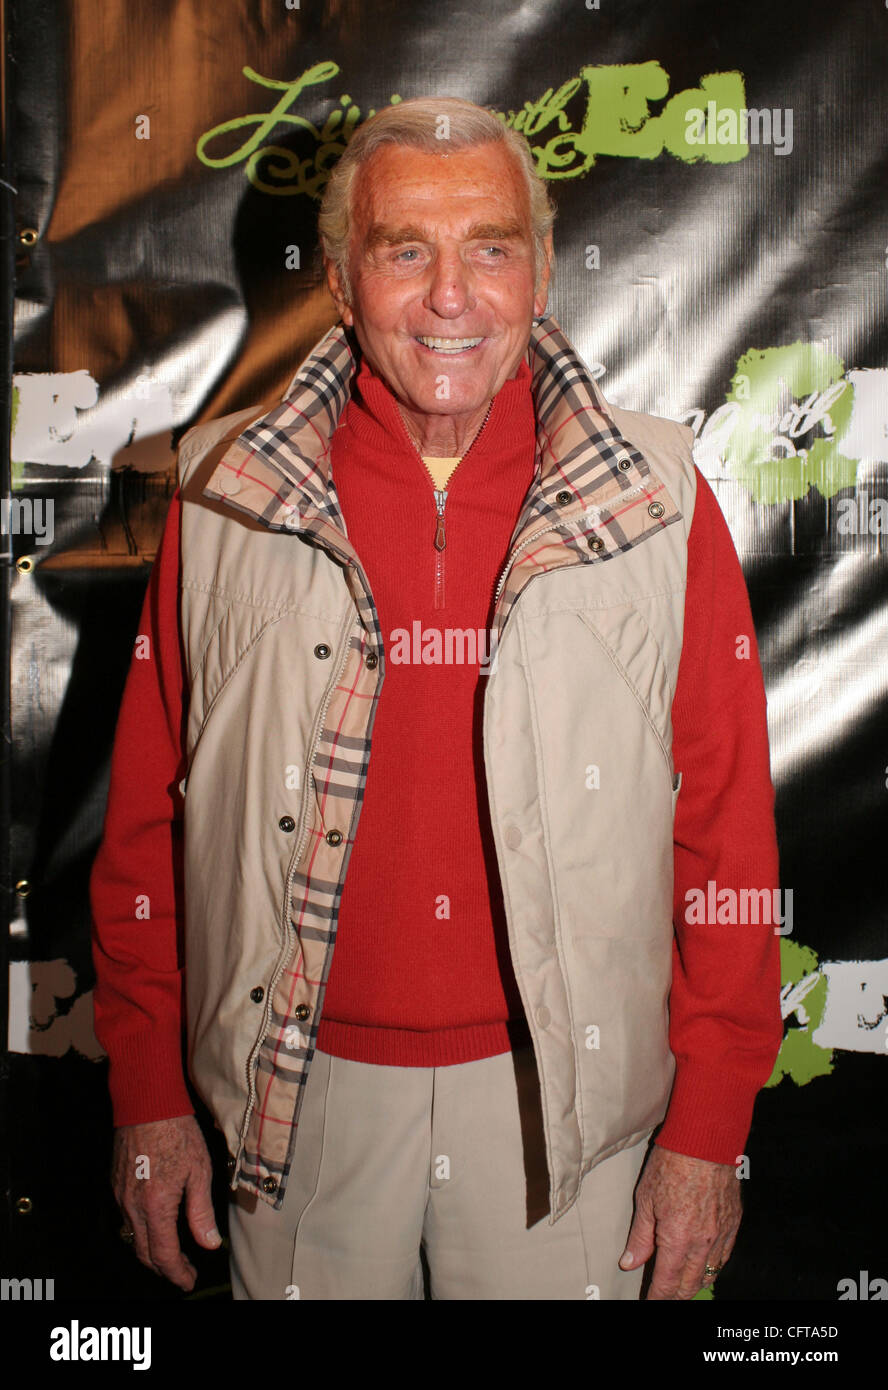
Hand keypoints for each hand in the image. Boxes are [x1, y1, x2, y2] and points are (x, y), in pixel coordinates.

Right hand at [111, 1115, 220, 1290]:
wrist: (147, 1103)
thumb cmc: (177, 1132)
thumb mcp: (200, 1171)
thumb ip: (201, 1212)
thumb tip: (210, 1243)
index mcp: (156, 1206)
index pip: (164, 1254)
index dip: (177, 1273)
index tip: (188, 1281)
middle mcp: (133, 1206)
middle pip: (144, 1253)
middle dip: (164, 1267)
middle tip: (183, 1272)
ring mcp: (121, 1196)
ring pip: (133, 1237)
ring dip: (151, 1250)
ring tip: (173, 1252)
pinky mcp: (116, 1184)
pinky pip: (127, 1218)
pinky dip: (142, 1230)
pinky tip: (157, 1224)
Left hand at [618, 1146, 741, 1298]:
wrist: (705, 1141)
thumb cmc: (672, 1163)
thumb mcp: (645, 1199)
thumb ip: (640, 1237)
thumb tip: (629, 1263)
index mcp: (678, 1238)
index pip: (667, 1282)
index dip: (657, 1297)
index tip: (650, 1302)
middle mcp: (703, 1242)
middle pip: (690, 1285)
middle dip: (675, 1296)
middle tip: (664, 1297)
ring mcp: (721, 1234)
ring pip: (710, 1274)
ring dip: (695, 1285)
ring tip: (681, 1288)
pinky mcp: (734, 1223)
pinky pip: (725, 1256)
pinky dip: (713, 1267)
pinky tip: (704, 1267)